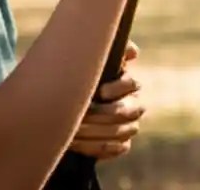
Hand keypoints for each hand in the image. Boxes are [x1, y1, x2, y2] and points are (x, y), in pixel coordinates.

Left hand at [70, 42, 144, 160]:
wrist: (65, 105)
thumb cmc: (81, 79)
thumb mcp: (92, 62)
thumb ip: (111, 51)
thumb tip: (134, 52)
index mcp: (129, 84)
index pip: (132, 85)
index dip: (118, 88)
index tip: (100, 91)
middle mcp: (134, 105)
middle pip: (128, 112)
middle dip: (103, 114)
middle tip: (81, 116)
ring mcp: (129, 127)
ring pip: (122, 132)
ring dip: (96, 133)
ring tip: (73, 131)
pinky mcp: (121, 144)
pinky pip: (117, 149)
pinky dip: (98, 148)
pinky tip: (77, 144)